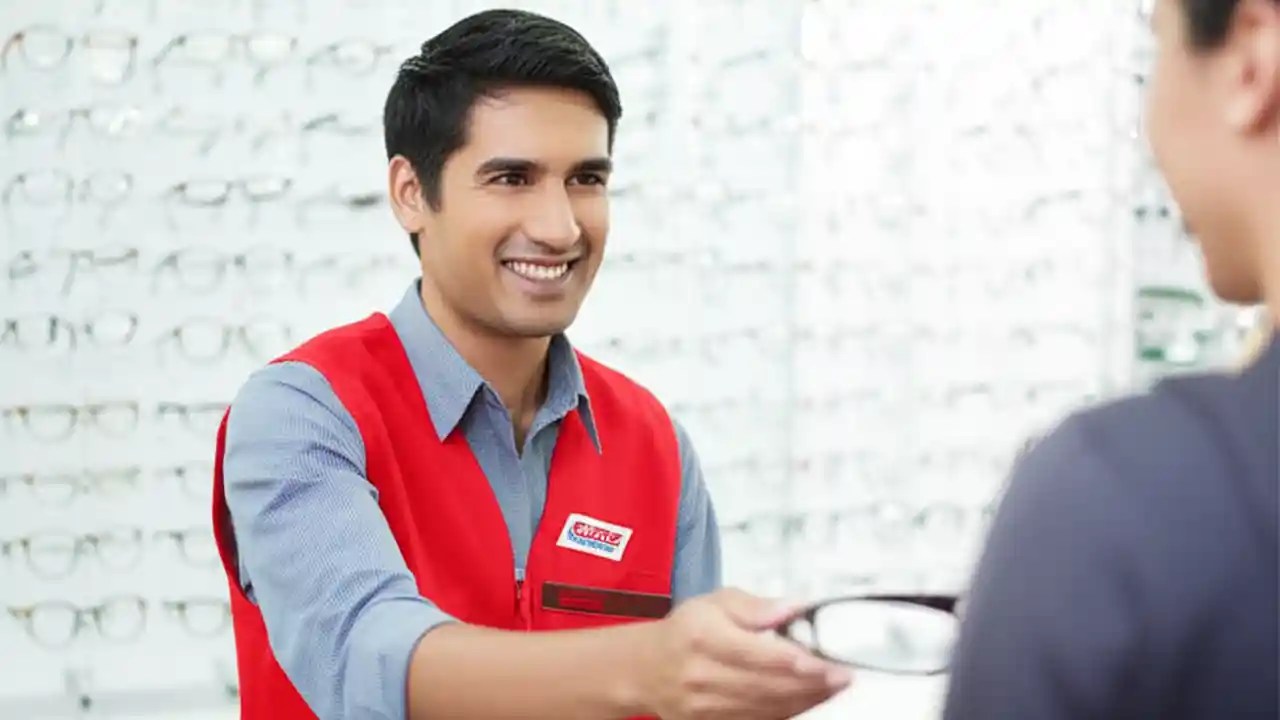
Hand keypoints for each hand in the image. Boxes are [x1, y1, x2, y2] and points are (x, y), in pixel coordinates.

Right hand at [634, 587, 852, 718]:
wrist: (646, 670)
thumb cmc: (686, 630)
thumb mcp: (715, 602)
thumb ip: (756, 606)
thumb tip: (795, 608)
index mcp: (703, 637)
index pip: (757, 654)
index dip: (797, 662)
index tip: (828, 662)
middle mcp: (703, 676)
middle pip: (767, 686)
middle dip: (811, 685)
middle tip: (843, 677)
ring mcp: (706, 707)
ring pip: (766, 709)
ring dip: (805, 701)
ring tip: (833, 688)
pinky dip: (787, 713)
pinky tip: (807, 701)